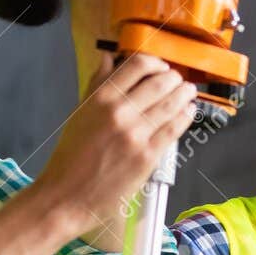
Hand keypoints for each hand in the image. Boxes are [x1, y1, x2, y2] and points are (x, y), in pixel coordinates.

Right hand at [34, 53, 194, 238]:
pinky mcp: (148, 156)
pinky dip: (185, 117)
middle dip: (173, 78)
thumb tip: (109, 59)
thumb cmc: (70, 156)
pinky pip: (174, 129)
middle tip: (177, 80)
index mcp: (101, 98)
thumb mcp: (80, 113)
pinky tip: (188, 112)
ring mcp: (136, 134)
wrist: (67, 195)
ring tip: (188, 91)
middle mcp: (120, 112)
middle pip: (160, 83)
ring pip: (171, 104)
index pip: (138, 65)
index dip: (155, 62)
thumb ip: (97, 85)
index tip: (160, 66)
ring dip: (184, 94)